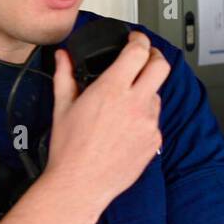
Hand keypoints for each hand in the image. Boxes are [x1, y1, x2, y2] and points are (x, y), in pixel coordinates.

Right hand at [43, 30, 170, 211]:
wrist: (81, 184)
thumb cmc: (70, 150)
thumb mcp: (62, 107)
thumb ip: (65, 76)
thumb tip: (63, 58)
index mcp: (112, 90)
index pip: (139, 51)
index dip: (140, 39)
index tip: (136, 39)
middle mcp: (135, 103)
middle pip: (162, 67)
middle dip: (155, 56)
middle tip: (145, 57)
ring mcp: (148, 123)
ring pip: (157, 95)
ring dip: (146, 91)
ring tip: (125, 103)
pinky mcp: (154, 141)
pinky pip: (154, 121)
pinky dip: (144, 118)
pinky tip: (126, 127)